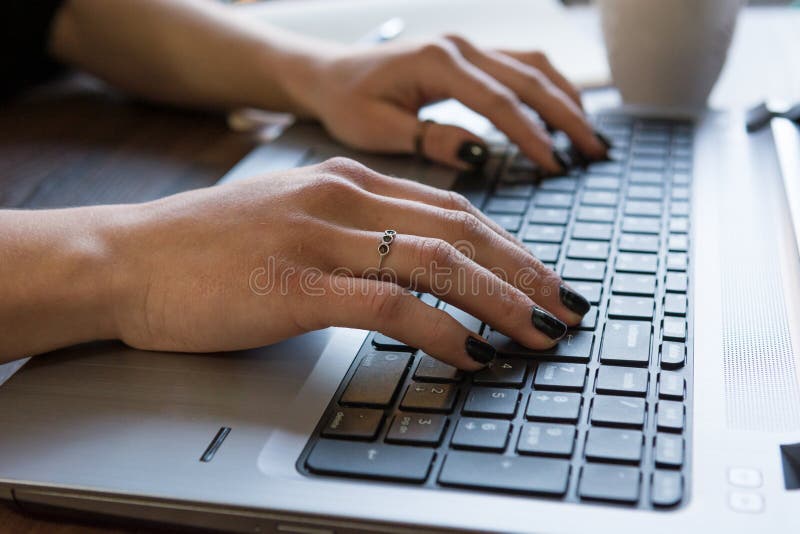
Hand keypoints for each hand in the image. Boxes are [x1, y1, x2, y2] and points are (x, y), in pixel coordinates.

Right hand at [108, 158, 590, 369]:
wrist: (130, 257)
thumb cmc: (208, 246)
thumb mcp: (293, 217)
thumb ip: (353, 231)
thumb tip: (411, 265)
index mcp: (346, 181)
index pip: (452, 207)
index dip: (509, 245)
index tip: (541, 277)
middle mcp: (343, 199)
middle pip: (462, 230)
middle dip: (524, 272)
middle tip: (563, 306)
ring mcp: (321, 239)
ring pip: (439, 262)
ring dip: (500, 301)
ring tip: (536, 333)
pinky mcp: (297, 285)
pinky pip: (391, 304)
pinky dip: (442, 330)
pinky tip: (469, 352)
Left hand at [299, 35, 607, 169]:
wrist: (329, 74)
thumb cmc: (348, 102)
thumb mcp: (379, 129)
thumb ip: (430, 138)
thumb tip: (480, 152)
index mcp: (435, 62)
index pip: (497, 101)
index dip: (530, 134)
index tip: (555, 164)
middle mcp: (459, 46)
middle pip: (527, 78)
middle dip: (565, 116)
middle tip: (593, 152)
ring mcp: (467, 46)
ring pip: (532, 66)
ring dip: (565, 98)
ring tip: (590, 136)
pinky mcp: (469, 57)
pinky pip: (520, 66)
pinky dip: (547, 89)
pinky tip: (563, 113)